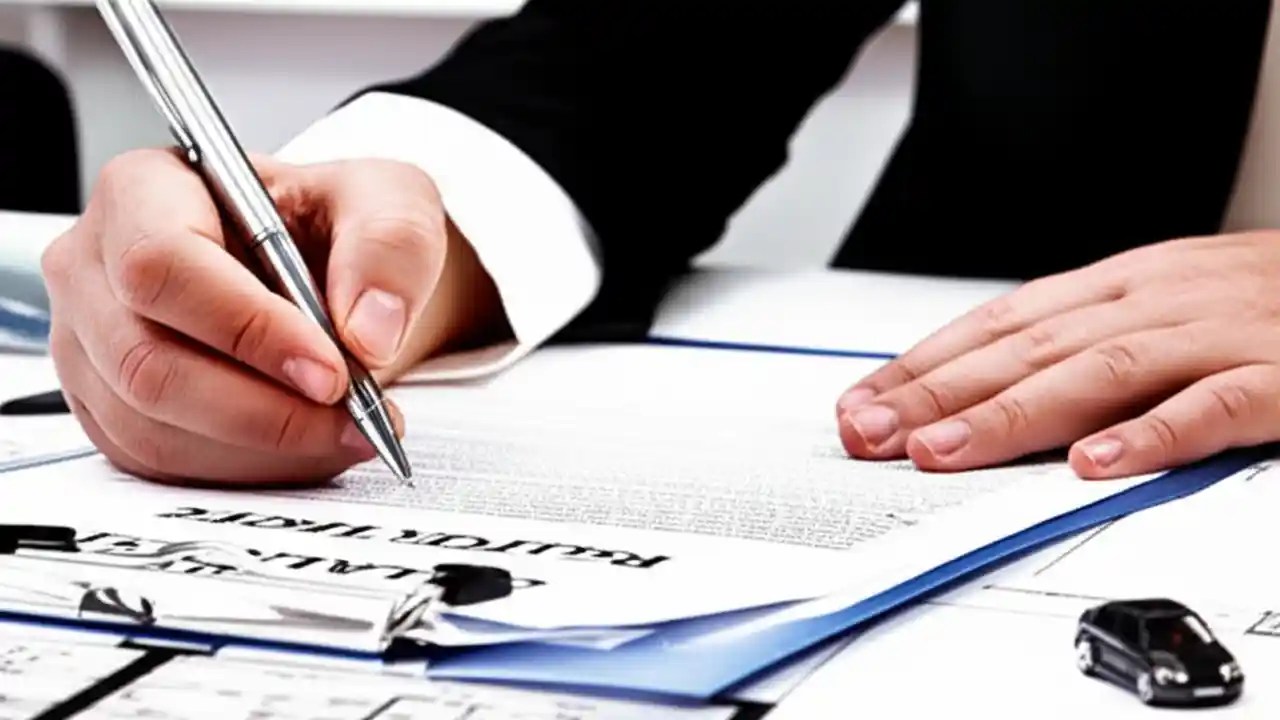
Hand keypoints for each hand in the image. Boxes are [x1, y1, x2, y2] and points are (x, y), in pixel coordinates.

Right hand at [43, 150, 504, 483]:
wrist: (337, 272)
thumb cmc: (339, 223)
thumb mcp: (390, 199)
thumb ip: (391, 246)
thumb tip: (369, 331)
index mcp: (146, 188)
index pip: (163, 264)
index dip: (247, 328)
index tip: (331, 370)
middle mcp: (97, 266)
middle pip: (146, 360)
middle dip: (264, 407)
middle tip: (354, 415)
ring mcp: (93, 345)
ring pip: (152, 425)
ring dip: (265, 446)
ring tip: (349, 429)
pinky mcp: (113, 410)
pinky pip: (164, 461)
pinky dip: (250, 466)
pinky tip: (311, 443)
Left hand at [836, 231, 1279, 478]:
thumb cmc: (1260, 303)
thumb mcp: (1157, 308)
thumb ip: (1081, 345)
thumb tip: (981, 389)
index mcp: (1119, 287)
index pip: (998, 326)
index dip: (923, 367)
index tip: (860, 407)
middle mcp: (1154, 301)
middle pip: (1027, 349)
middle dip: (938, 395)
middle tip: (868, 436)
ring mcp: (1217, 334)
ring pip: (1100, 373)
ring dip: (1013, 415)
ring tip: (944, 452)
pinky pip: (1215, 406)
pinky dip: (1154, 434)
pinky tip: (1099, 464)